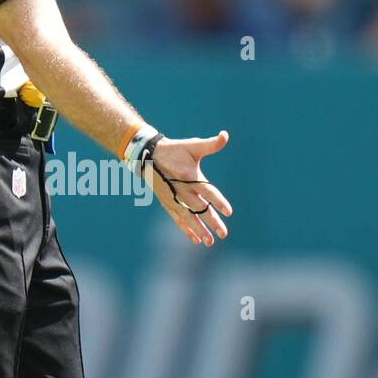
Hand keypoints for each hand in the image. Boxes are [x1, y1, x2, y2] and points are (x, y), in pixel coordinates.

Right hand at [145, 131, 232, 245]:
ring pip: (189, 217)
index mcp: (190, 176)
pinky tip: (195, 239)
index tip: (229, 212)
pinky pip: (178, 219)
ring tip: (210, 242)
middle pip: (200, 209)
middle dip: (212, 221)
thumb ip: (211, 144)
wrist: (149, 155)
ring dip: (200, 230)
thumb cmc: (175, 150)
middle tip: (224, 233)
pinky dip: (186, 229)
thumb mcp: (193, 145)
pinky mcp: (168, 203)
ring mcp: (174, 198)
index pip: (208, 191)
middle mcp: (183, 190)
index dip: (219, 201)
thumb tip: (225, 135)